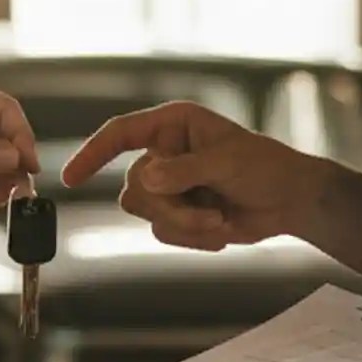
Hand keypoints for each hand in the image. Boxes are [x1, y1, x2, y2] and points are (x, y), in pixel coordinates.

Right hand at [61, 101, 332, 250]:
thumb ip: (185, 170)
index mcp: (174, 125)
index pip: (121, 133)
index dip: (92, 153)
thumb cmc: (266, 167)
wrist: (291, 202)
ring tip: (219, 220)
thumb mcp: (227, 161)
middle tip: (209, 213)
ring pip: (147, 213)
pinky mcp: (179, 213)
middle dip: (171, 208)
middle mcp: (165, 152)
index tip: (70, 178)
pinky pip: (164, 232)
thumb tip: (147, 179)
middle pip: (134, 187)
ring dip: (185, 224)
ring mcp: (171, 185)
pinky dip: (192, 237)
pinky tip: (221, 230)